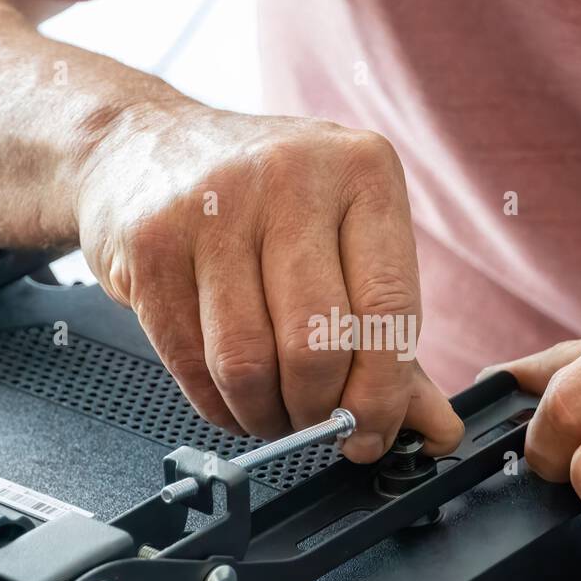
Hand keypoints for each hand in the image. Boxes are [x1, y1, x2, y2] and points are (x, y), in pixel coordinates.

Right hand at [75, 100, 461, 461]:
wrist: (144, 146)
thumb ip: (391, 337)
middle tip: (316, 425)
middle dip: (318, 411)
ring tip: (271, 411)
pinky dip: (215, 402)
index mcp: (363, 170)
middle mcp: (290, 175)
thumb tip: (436, 427)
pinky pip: (190, 360)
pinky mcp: (152, 242)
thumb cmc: (264, 201)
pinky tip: (228, 395)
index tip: (372, 433)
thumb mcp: (345, 243)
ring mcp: (212, 205)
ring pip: (247, 362)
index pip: (388, 307)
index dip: (381, 393)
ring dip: (264, 414)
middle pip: (315, 344)